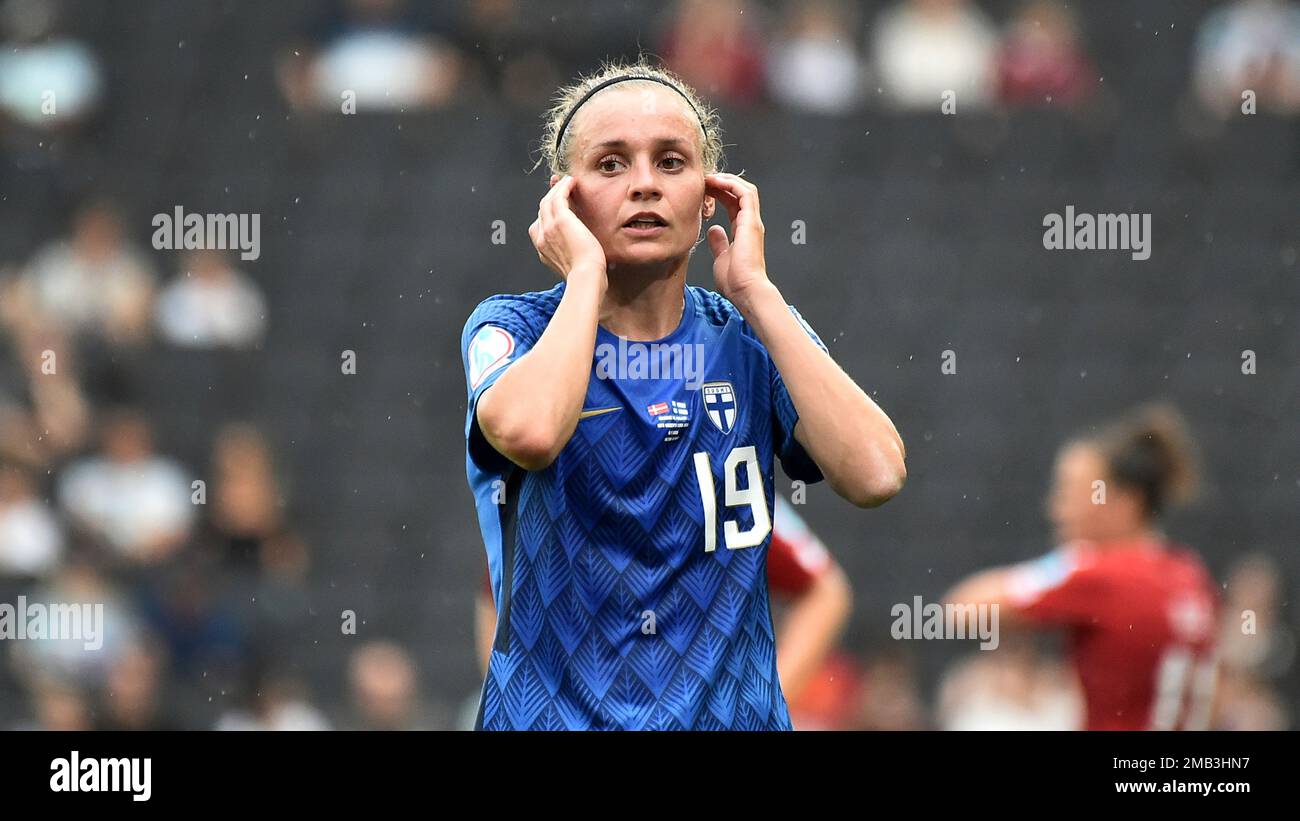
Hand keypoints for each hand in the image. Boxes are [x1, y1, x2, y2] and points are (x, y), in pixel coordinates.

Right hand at [528, 175, 606, 286]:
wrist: (586, 278)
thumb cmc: (587, 276)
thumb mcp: (575, 264)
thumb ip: (573, 255)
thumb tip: (582, 250)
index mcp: (543, 250)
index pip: (540, 224)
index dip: (547, 211)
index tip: (556, 202)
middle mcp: (542, 238)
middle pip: (542, 210)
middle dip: (551, 195)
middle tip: (561, 186)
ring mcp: (549, 228)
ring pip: (548, 201)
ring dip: (557, 188)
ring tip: (568, 181)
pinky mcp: (560, 220)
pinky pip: (558, 196)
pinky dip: (563, 187)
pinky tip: (572, 182)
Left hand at [704, 173, 772, 304]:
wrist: (746, 290)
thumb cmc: (735, 281)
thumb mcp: (721, 257)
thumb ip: (719, 243)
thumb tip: (713, 230)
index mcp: (743, 230)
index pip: (733, 203)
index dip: (720, 193)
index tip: (704, 189)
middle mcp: (750, 223)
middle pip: (739, 192)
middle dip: (722, 182)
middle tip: (704, 179)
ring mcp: (752, 221)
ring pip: (745, 189)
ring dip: (727, 180)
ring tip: (710, 177)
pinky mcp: (751, 222)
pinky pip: (745, 194)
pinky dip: (731, 184)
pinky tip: (716, 182)